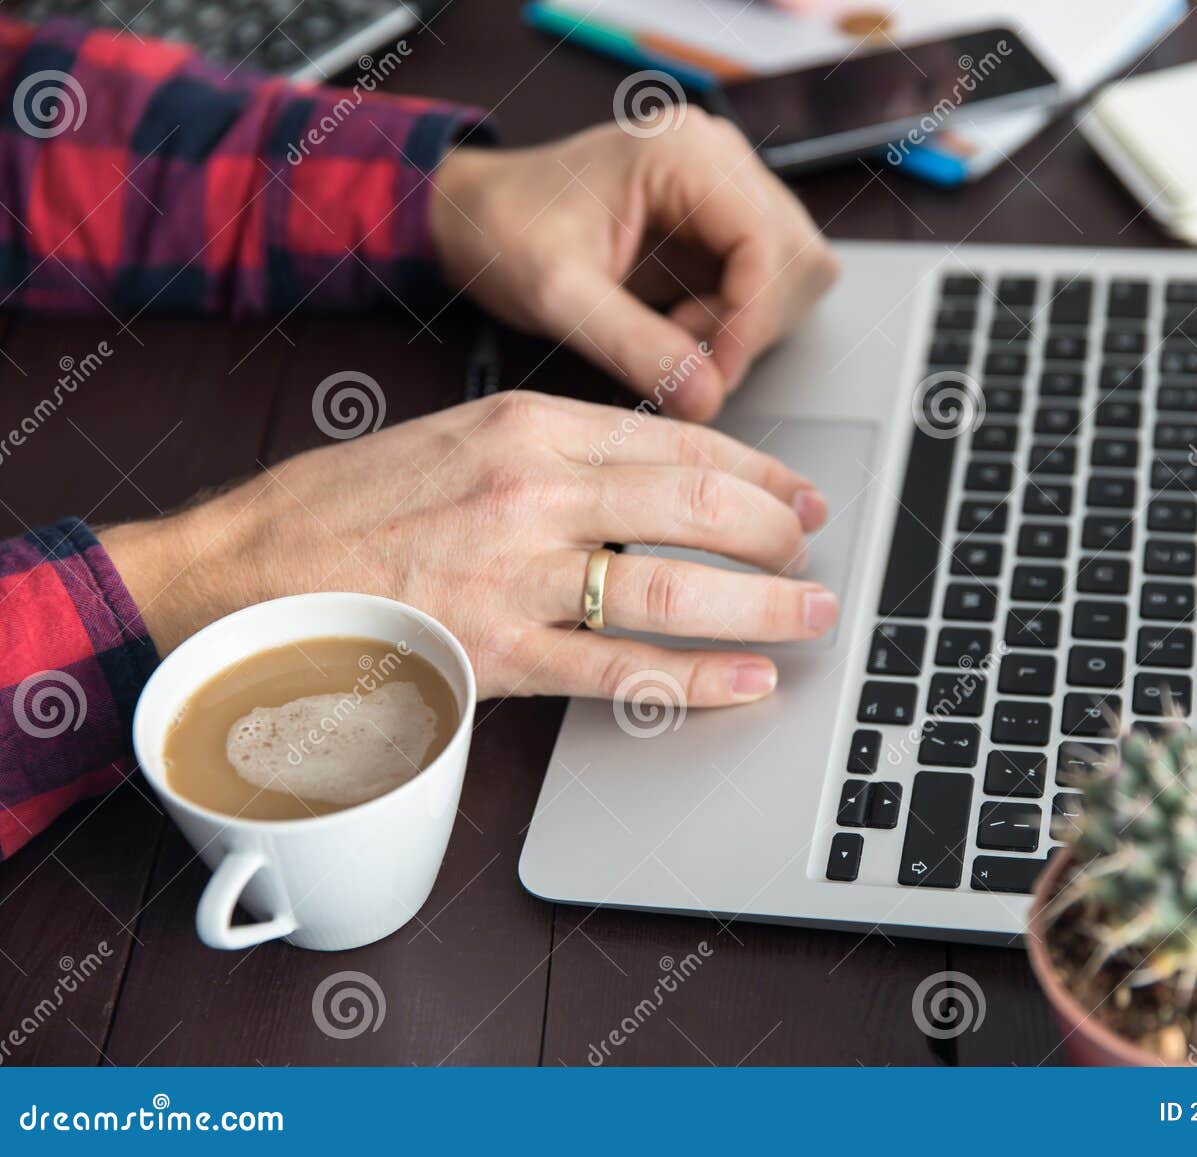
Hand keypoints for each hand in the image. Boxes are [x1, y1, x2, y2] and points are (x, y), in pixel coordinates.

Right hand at [99, 392, 835, 703]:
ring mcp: (515, 574)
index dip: (758, 471)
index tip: (800, 493)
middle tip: (815, 554)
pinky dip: (695, 678)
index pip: (676, 440)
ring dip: (761, 603)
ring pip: (672, 585)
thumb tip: (647, 477)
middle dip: (777, 532)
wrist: (242, 572)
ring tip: (810, 613)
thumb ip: (554, 452)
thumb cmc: (343, 507)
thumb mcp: (456, 439)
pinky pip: (619, 669)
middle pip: (695, 503)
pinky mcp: (494, 653)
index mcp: (526, 426)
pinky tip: (746, 680)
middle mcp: (531, 489)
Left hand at [430, 110, 839, 421]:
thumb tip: (704, 396)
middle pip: (793, 260)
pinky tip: (681, 325)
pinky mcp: (723, 224)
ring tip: (671, 335)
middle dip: (748, 327)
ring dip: (744, 326)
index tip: (714, 375)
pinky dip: (735, 323)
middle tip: (683, 358)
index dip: (752, 322)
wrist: (477, 219)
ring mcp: (727, 189)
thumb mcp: (556, 294)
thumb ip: (631, 345)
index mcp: (683, 153)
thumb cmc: (504, 230)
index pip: (768, 243)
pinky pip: (767, 286)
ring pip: (791, 277)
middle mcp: (718, 159)